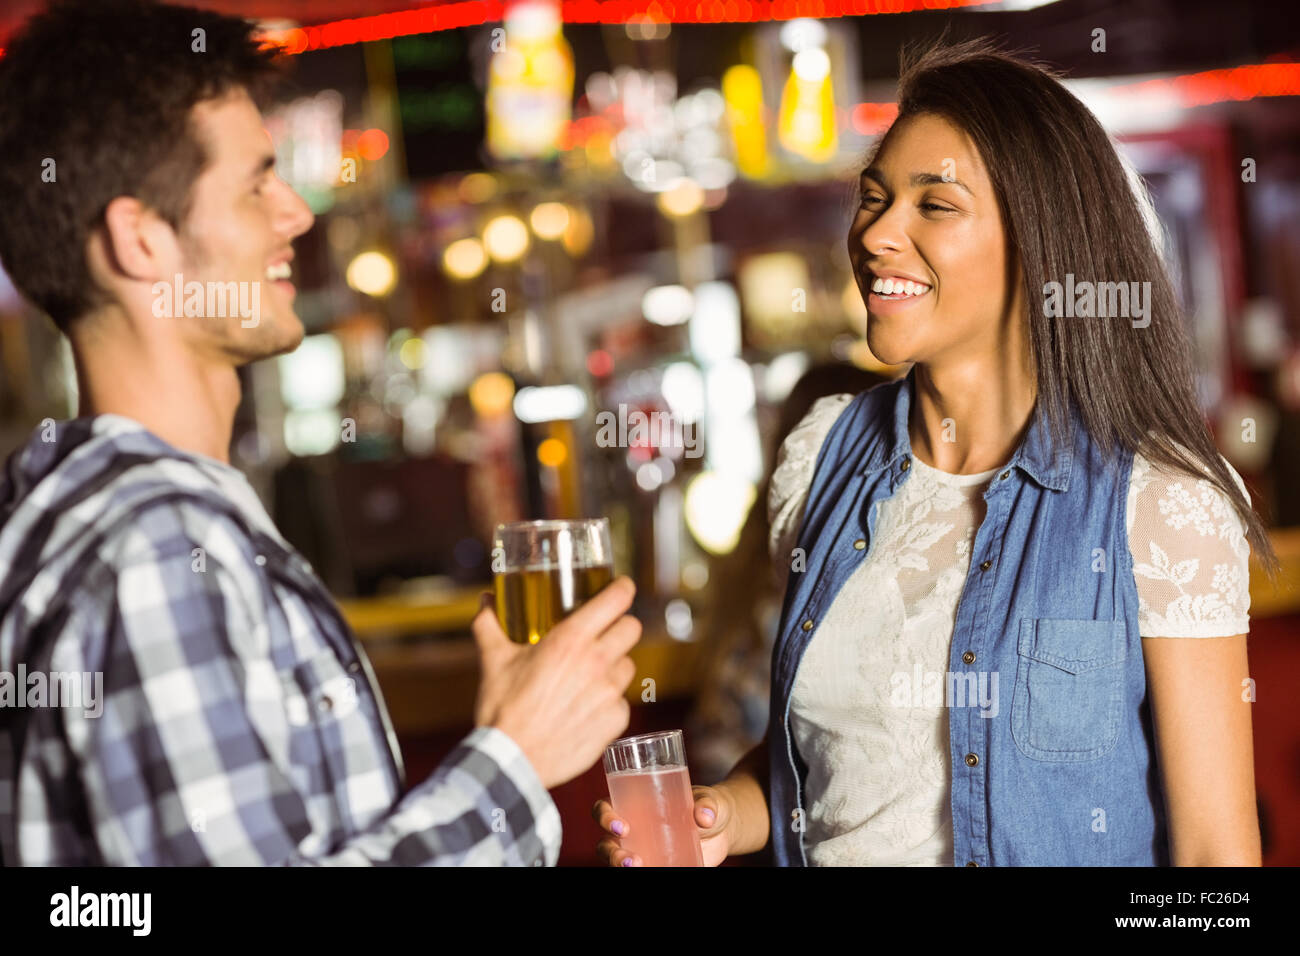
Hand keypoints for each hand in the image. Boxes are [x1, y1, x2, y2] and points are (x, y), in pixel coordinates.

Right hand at [473, 576, 640, 789]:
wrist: (511, 761)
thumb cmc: (502, 709)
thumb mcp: (493, 660)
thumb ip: (489, 624)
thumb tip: (485, 600)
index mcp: (570, 640)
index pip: (616, 600)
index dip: (622, 589)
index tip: (621, 587)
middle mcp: (597, 662)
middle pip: (633, 628)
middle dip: (621, 626)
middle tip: (605, 633)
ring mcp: (610, 693)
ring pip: (629, 666)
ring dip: (615, 666)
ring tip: (591, 676)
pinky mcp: (615, 721)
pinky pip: (622, 702)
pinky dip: (609, 702)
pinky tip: (587, 708)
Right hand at [593, 784, 734, 865]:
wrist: (721, 829)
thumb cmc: (706, 804)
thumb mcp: (708, 799)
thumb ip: (707, 804)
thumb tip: (705, 817)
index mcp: (632, 802)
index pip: (604, 807)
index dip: (604, 817)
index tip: (622, 827)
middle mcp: (630, 828)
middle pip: (606, 842)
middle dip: (612, 854)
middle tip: (632, 861)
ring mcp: (640, 850)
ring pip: (617, 861)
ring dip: (620, 868)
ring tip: (639, 870)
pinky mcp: (653, 866)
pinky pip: (638, 873)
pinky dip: (636, 876)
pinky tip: (652, 874)